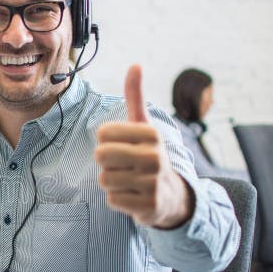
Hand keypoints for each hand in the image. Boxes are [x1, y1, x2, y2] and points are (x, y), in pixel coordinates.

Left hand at [94, 65, 193, 228]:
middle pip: (100, 156)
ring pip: (104, 179)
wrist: (172, 196)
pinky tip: (133, 196)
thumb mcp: (144, 126)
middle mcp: (155, 157)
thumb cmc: (149, 155)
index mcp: (151, 134)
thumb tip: (135, 64)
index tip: (123, 146)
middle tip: (123, 165)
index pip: (102, 133)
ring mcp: (153, 183)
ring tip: (129, 180)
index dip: (106, 142)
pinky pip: (112, 200)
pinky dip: (118, 199)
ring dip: (111, 182)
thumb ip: (136, 97)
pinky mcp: (148, 206)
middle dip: (106, 163)